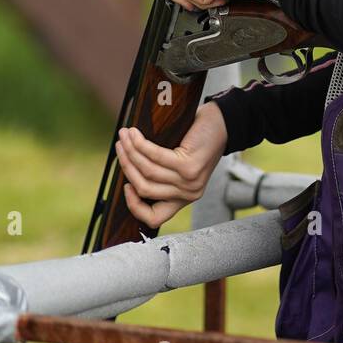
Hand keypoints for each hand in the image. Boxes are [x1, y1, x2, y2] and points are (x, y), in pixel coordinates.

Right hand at [115, 101, 228, 229]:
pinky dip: (140, 145)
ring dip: (130, 152)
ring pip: (147, 172)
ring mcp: (189, 182)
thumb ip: (161, 174)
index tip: (126, 186)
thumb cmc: (197, 141)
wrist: (223, 124)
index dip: (134, 206)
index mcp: (184, 198)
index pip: (155, 218)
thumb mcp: (180, 165)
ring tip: (123, 136)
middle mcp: (188, 194)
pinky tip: (134, 134)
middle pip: (144, 188)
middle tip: (119, 148)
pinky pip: (155, 157)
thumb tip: (128, 169)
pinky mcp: (189, 166)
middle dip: (127, 167)